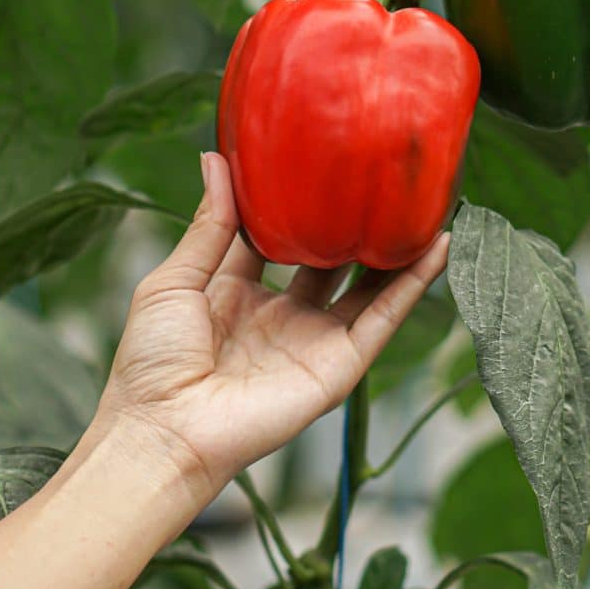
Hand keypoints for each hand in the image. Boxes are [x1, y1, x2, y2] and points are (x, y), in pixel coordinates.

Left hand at [92, 151, 448, 496]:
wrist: (165, 429)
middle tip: (380, 178)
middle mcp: (282, 316)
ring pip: (369, 287)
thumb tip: (214, 159)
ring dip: (396, 250)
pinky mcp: (339, 366)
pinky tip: (438, 246)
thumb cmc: (151, 363)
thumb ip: (209, 223)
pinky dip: (415, 284)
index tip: (319, 160)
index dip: (299, 205)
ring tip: (425, 203)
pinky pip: (384, 318)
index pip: (280, 239)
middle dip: (354, 225)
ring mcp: (314, 341)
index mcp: (238, 293)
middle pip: (332, 261)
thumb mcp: (175, 278)